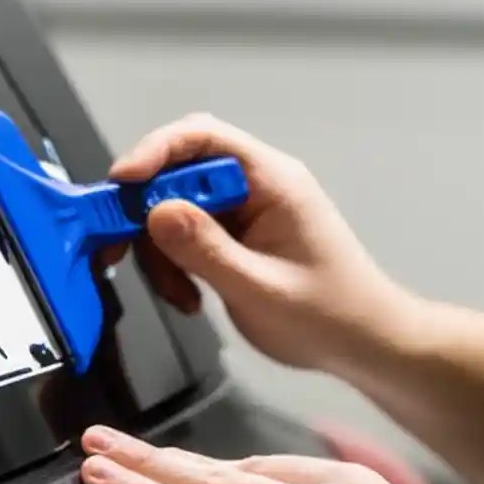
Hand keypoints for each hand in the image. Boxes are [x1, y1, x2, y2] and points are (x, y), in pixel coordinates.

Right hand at [105, 113, 422, 374]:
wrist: (366, 345)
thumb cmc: (329, 317)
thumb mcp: (261, 289)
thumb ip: (207, 251)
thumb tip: (155, 212)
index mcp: (272, 181)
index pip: (204, 138)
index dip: (156, 151)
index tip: (121, 184)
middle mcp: (256, 185)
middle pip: (180, 172)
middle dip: (146, 210)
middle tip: (118, 251)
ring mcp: (245, 211)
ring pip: (176, 208)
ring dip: (161, 250)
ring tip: (178, 296)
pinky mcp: (235, 237)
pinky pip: (187, 235)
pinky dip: (175, 264)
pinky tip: (190, 299)